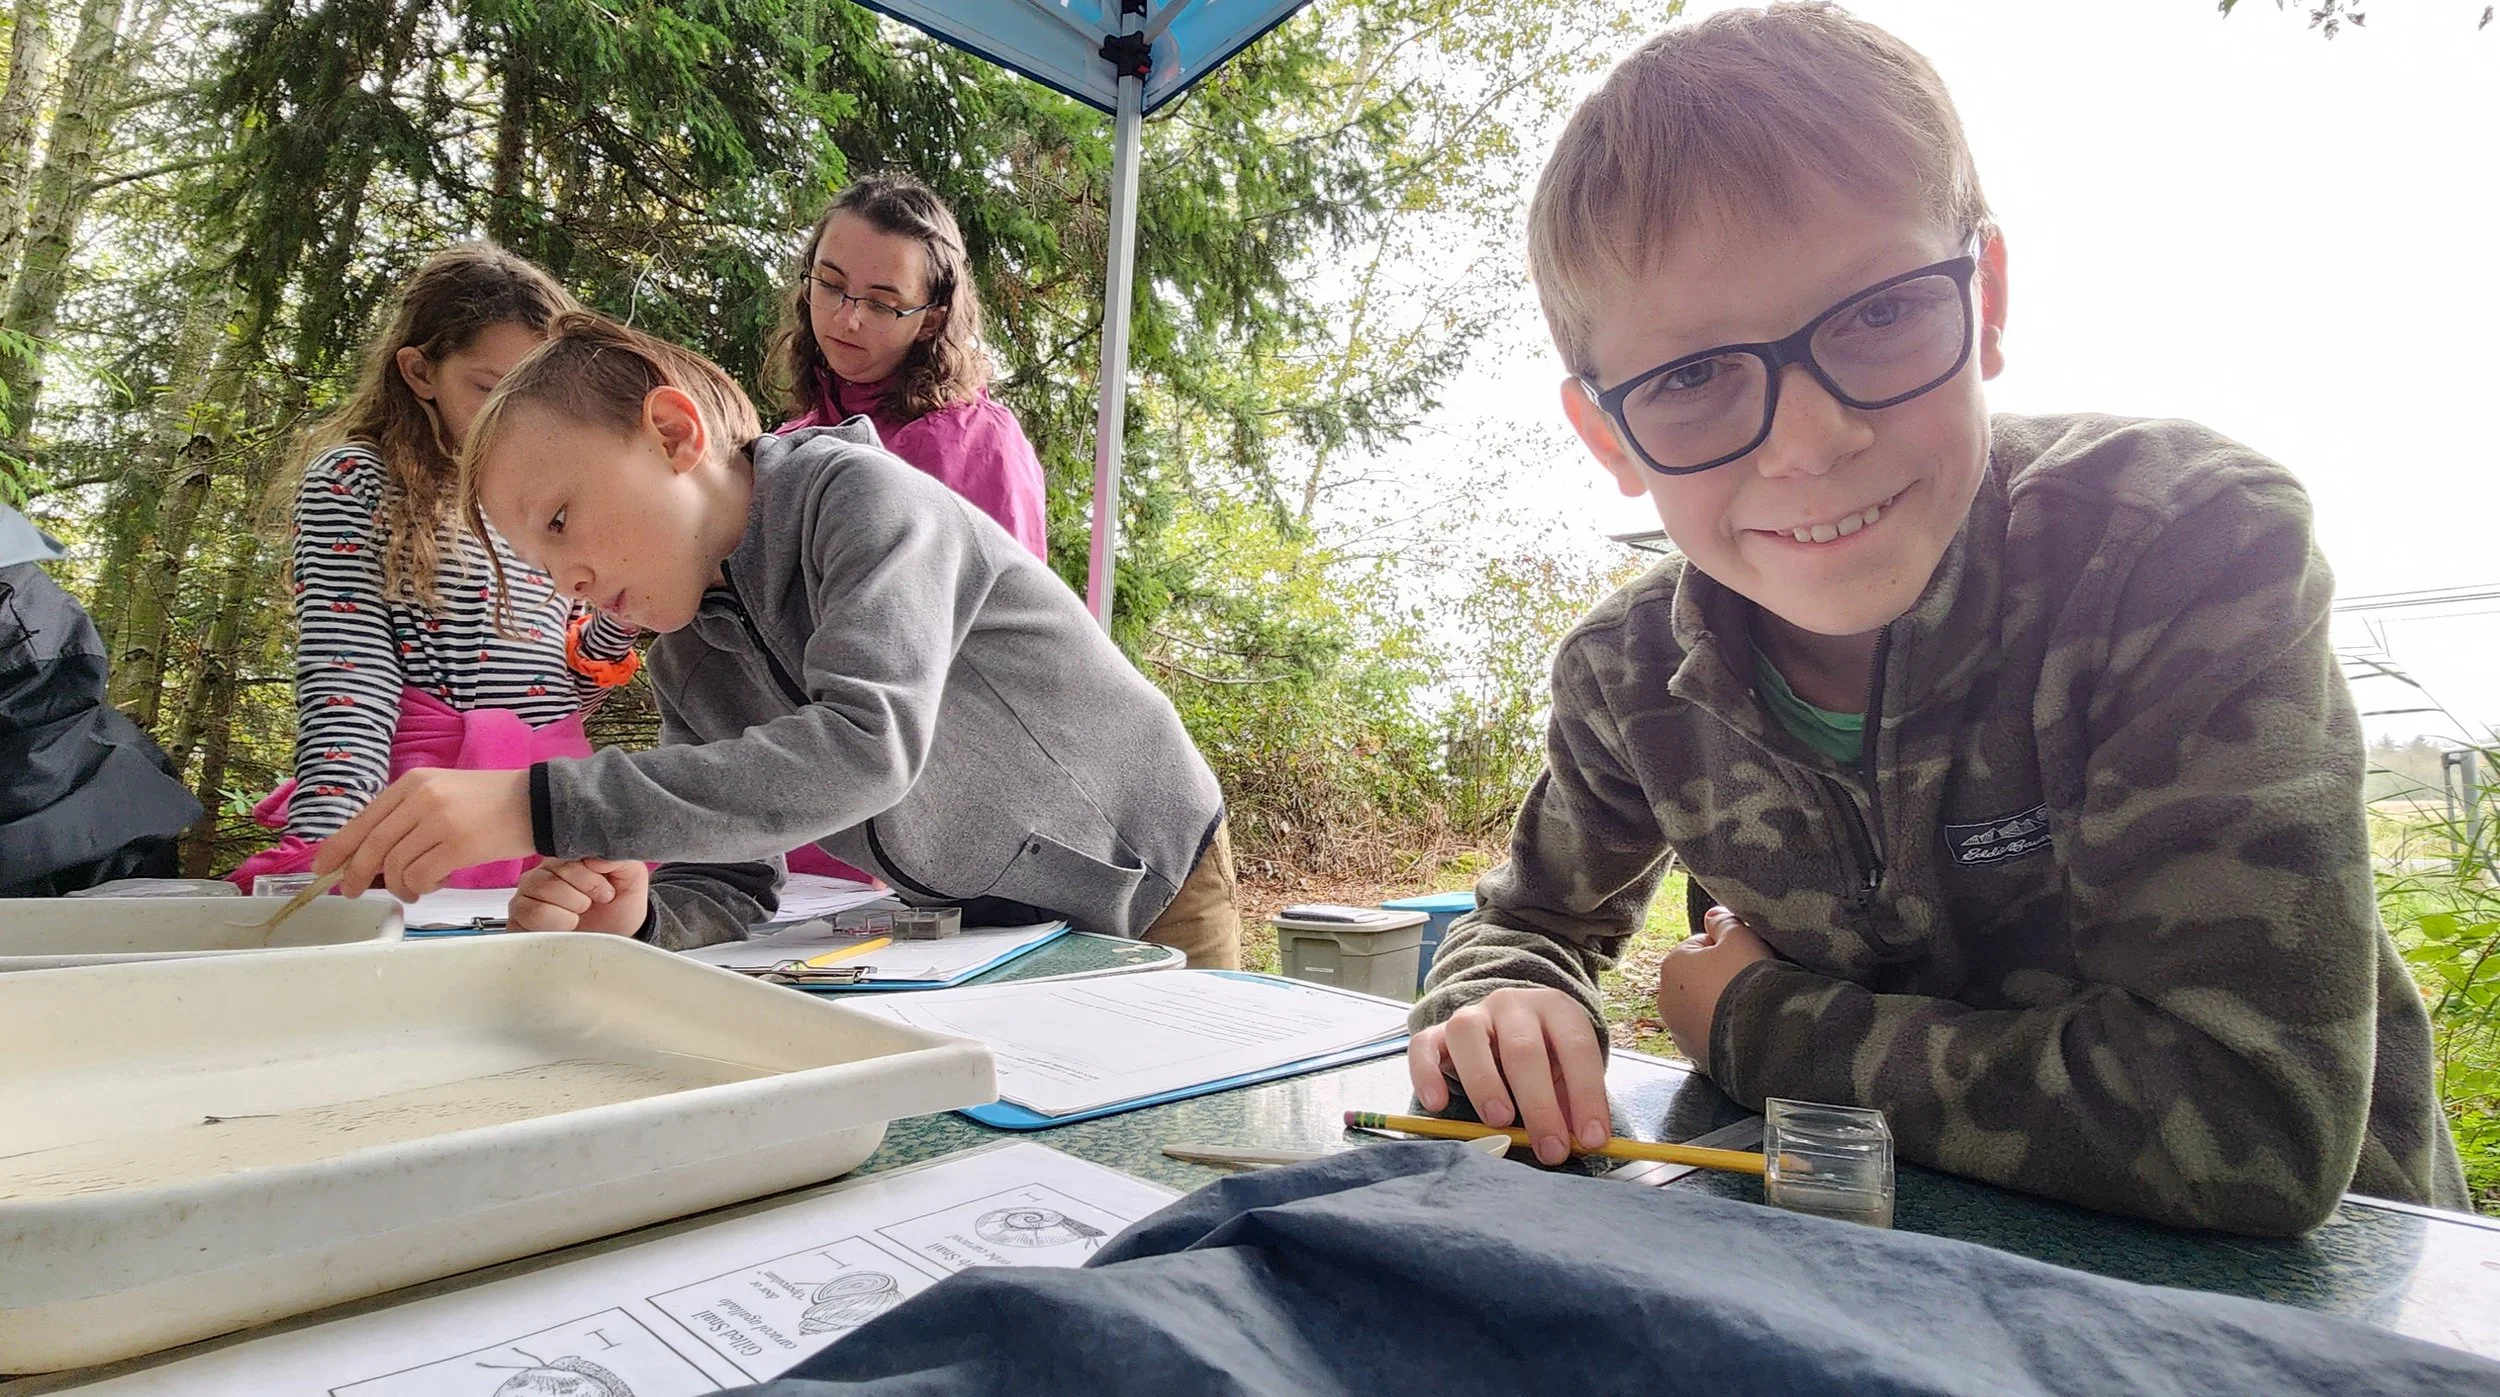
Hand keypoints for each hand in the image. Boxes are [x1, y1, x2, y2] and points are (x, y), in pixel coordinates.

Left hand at [312, 768, 534, 899]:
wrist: (538, 802)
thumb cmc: (488, 803)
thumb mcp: (441, 795)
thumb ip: (406, 816)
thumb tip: (369, 853)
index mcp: (412, 783)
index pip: (363, 819)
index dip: (338, 848)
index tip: (323, 869)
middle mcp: (421, 798)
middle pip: (372, 845)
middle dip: (356, 874)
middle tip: (353, 891)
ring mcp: (440, 821)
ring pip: (396, 865)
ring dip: (398, 886)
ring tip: (412, 890)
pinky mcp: (459, 845)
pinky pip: (421, 876)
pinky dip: (420, 887)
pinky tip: (431, 886)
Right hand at [511, 858, 649, 933]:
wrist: (614, 942)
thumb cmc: (618, 909)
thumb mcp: (631, 879)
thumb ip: (619, 859)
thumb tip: (593, 858)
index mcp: (567, 859)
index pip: (566, 856)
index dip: (589, 879)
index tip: (607, 894)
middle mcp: (541, 873)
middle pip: (550, 876)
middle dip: (580, 898)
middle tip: (591, 907)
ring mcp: (526, 896)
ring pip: (538, 894)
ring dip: (567, 912)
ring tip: (577, 919)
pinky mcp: (518, 919)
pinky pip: (526, 913)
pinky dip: (553, 924)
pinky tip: (564, 929)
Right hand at [1407, 987, 1609, 1165]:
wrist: (1506, 1031)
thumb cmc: (1545, 1062)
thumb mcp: (1568, 1075)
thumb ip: (1574, 1104)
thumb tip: (1585, 1142)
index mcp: (1555, 1009)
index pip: (1577, 1047)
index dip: (1587, 1094)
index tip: (1592, 1139)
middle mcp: (1512, 1004)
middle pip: (1523, 1048)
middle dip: (1539, 1104)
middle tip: (1550, 1149)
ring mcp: (1471, 1015)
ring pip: (1468, 1035)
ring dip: (1484, 1082)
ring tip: (1499, 1122)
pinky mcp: (1436, 1034)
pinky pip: (1423, 1046)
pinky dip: (1426, 1075)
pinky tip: (1437, 1105)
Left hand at [1657, 905, 1775, 1073]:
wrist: (1763, 1036)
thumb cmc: (1748, 979)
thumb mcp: (1740, 937)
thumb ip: (1723, 921)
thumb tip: (1712, 916)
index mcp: (1671, 965)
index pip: (1700, 945)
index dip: (1728, 948)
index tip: (1747, 958)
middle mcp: (1665, 1000)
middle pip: (1699, 978)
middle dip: (1720, 978)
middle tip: (1749, 983)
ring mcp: (1678, 1031)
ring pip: (1703, 1008)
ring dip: (1720, 1006)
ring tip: (1748, 1007)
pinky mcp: (1695, 1056)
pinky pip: (1711, 1035)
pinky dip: (1724, 1031)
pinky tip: (1744, 1028)